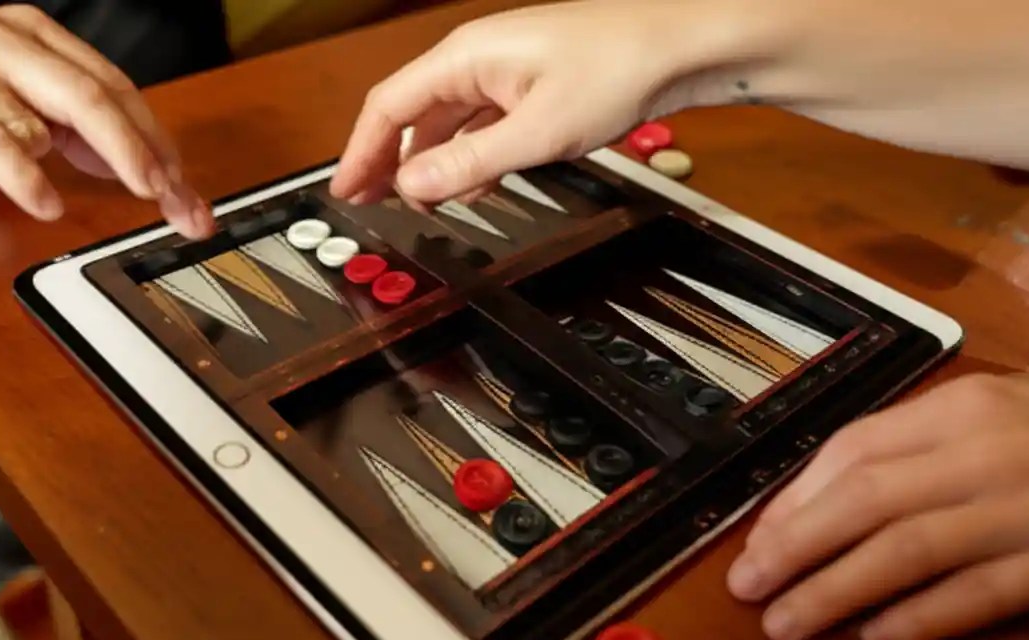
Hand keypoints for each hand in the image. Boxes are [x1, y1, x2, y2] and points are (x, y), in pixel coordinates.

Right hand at [0, 2, 213, 237]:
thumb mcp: (1, 81)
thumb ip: (58, 116)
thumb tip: (119, 159)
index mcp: (35, 36)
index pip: (116, 88)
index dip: (158, 138)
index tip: (187, 184)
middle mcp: (11, 46)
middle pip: (103, 99)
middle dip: (152, 153)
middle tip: (182, 199)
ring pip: (59, 115)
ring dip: (111, 161)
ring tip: (143, 197)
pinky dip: (28, 176)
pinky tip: (49, 203)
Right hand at [329, 0, 757, 206]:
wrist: (684, 44)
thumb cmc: (617, 70)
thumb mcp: (537, 132)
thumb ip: (469, 163)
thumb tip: (410, 185)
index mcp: (464, 58)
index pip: (389, 107)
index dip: (360, 152)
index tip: (345, 191)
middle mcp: (476, 58)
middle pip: (412, 114)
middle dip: (388, 161)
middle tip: (370, 206)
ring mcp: (504, 70)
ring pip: (448, 122)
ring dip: (431, 164)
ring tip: (420, 206)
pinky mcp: (531, 85)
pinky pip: (482, 123)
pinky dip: (470, 156)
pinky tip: (474, 185)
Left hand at [729, 373, 1028, 639]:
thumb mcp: (990, 418)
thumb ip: (911, 448)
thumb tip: (810, 502)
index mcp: (962, 406)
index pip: (854, 449)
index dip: (795, 500)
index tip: (755, 541)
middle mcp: (988, 449)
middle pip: (866, 500)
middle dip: (795, 548)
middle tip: (746, 588)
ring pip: (909, 550)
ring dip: (837, 591)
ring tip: (786, 624)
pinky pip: (980, 594)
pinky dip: (924, 617)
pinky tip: (878, 638)